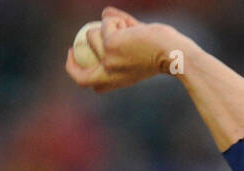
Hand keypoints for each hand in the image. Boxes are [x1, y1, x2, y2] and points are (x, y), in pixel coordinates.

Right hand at [65, 7, 180, 92]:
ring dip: (109, 26)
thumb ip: (122, 31)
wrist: (173, 54)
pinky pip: (105, 24)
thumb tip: (103, 14)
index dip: (77, 71)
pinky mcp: (109, 44)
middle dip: (70, 64)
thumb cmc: (164, 52)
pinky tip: (133, 27)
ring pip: (92, 35)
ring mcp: (107, 59)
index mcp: (116, 80)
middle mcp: (108, 74)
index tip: (75, 57)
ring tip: (130, 29)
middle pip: (79, 76)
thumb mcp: (139, 45)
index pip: (90, 83)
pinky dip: (118, 20)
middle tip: (72, 46)